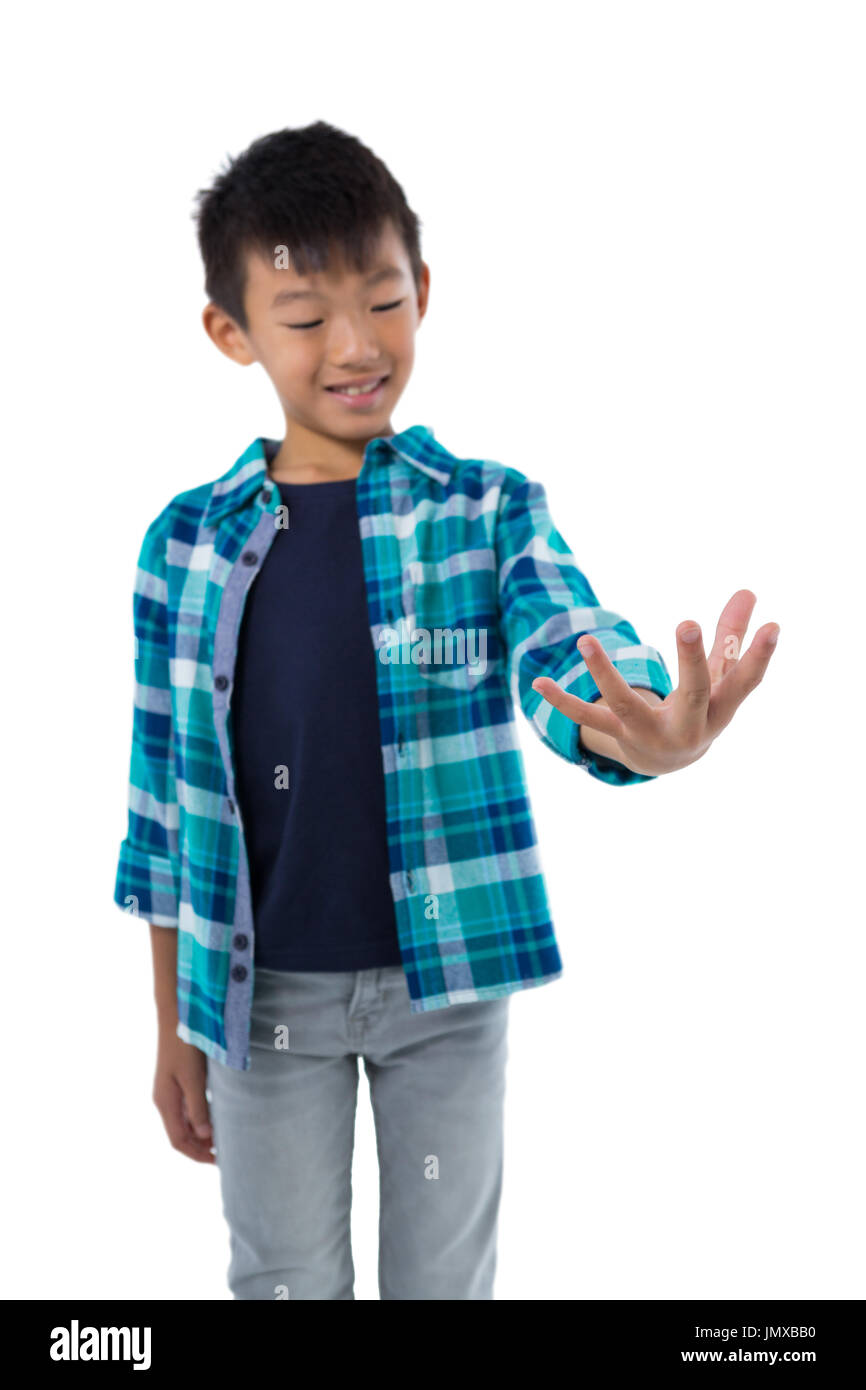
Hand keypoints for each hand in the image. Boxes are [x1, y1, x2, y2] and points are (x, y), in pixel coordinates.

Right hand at [153, 1031, 215, 1163]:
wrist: (177, 1016)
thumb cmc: (185, 1046)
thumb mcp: (193, 1078)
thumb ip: (198, 1107)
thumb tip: (204, 1136)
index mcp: (165, 1103)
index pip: (178, 1141)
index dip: (196, 1154)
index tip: (217, 1160)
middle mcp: (165, 1100)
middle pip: (181, 1134)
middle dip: (199, 1148)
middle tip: (223, 1154)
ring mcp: (170, 1090)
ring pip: (184, 1122)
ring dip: (201, 1134)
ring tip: (222, 1140)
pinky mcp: (178, 1080)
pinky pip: (188, 1109)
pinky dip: (200, 1119)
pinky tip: (215, 1118)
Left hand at [531, 589, 779, 775]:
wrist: (671, 763)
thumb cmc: (701, 707)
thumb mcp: (718, 676)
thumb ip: (730, 634)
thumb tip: (749, 590)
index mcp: (721, 710)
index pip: (745, 682)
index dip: (760, 656)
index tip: (774, 627)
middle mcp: (690, 726)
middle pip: (695, 691)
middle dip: (691, 659)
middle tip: (689, 622)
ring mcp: (651, 733)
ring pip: (627, 703)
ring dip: (604, 673)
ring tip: (585, 640)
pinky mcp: (619, 735)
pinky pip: (589, 717)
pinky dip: (563, 701)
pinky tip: (537, 681)